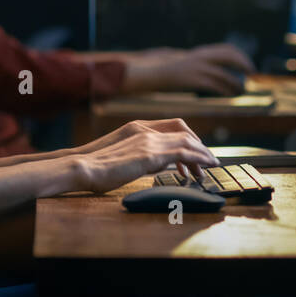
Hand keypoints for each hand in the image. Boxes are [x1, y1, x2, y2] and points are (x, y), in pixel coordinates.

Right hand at [71, 119, 218, 192]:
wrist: (83, 168)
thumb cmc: (98, 169)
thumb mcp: (125, 159)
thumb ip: (144, 157)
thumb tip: (160, 164)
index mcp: (139, 129)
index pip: (173, 127)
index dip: (189, 138)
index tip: (197, 153)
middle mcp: (146, 131)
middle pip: (183, 133)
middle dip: (199, 146)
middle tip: (208, 161)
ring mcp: (148, 141)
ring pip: (187, 142)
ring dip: (203, 153)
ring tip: (212, 165)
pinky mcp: (150, 155)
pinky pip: (183, 153)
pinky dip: (199, 158)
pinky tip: (207, 166)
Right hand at [121, 42, 254, 94]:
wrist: (148, 73)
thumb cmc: (165, 71)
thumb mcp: (183, 64)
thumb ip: (197, 66)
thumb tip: (211, 74)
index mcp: (199, 53)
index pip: (225, 49)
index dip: (240, 56)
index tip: (248, 65)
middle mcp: (200, 57)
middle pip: (229, 56)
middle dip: (244, 64)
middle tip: (252, 74)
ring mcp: (197, 67)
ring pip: (224, 73)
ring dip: (236, 82)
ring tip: (242, 89)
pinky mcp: (193, 79)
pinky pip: (215, 85)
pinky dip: (226, 89)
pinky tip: (230, 94)